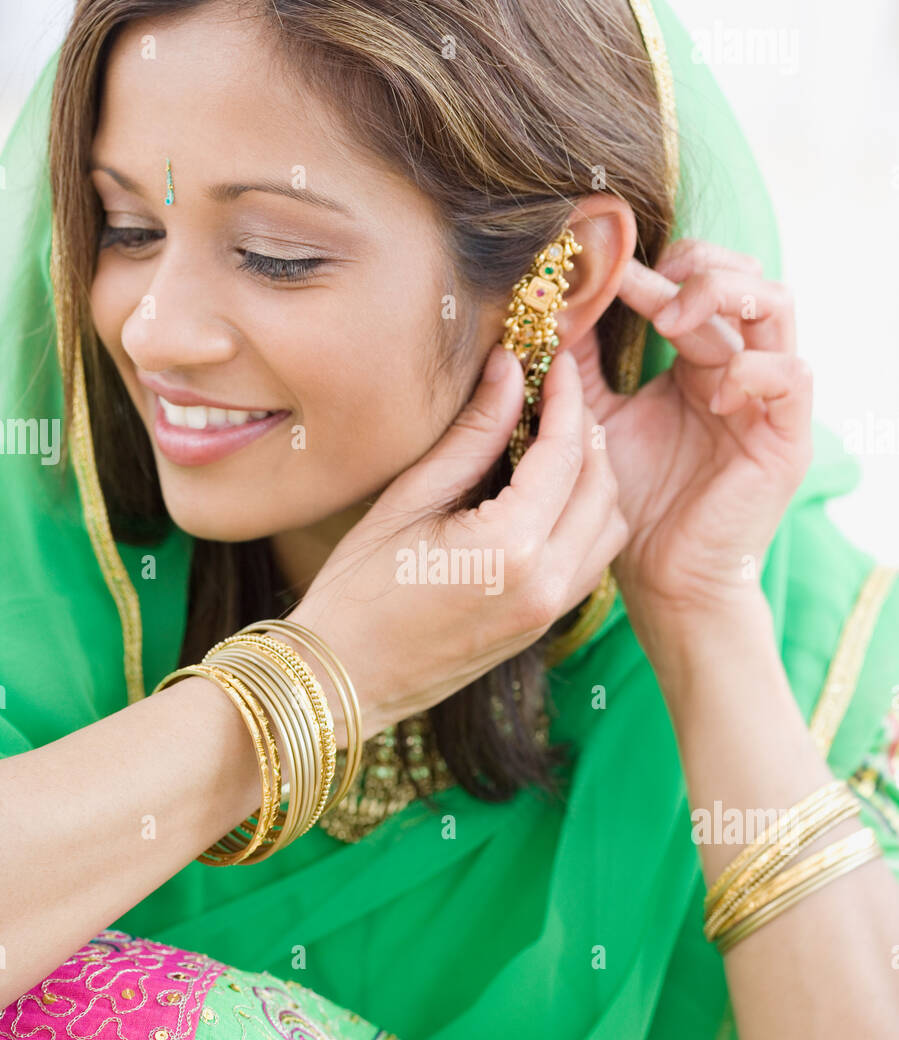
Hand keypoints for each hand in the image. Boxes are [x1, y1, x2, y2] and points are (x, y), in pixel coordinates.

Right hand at [288, 343, 628, 740]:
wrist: (341, 679)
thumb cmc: (357, 592)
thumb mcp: (408, 500)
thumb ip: (472, 435)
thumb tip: (510, 371)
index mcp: (513, 548)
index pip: (566, 452)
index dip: (567, 396)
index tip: (556, 360)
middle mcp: (546, 583)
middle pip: (601, 485)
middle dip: (586, 431)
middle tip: (554, 393)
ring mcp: (550, 611)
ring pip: (609, 526)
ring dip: (594, 477)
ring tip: (552, 441)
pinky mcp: (543, 626)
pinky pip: (590, 560)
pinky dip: (584, 516)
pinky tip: (545, 493)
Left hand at [575, 239, 813, 647]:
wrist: (663, 579)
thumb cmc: (632, 504)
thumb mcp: (595, 422)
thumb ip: (579, 369)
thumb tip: (552, 310)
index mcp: (700, 361)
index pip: (696, 283)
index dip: (657, 266)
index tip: (605, 266)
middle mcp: (740, 369)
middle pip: (743, 277)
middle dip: (695, 268)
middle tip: (641, 284)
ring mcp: (768, 401)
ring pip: (777, 306)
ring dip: (724, 297)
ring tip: (671, 320)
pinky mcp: (786, 439)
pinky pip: (791, 377)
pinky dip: (751, 369)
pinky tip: (709, 392)